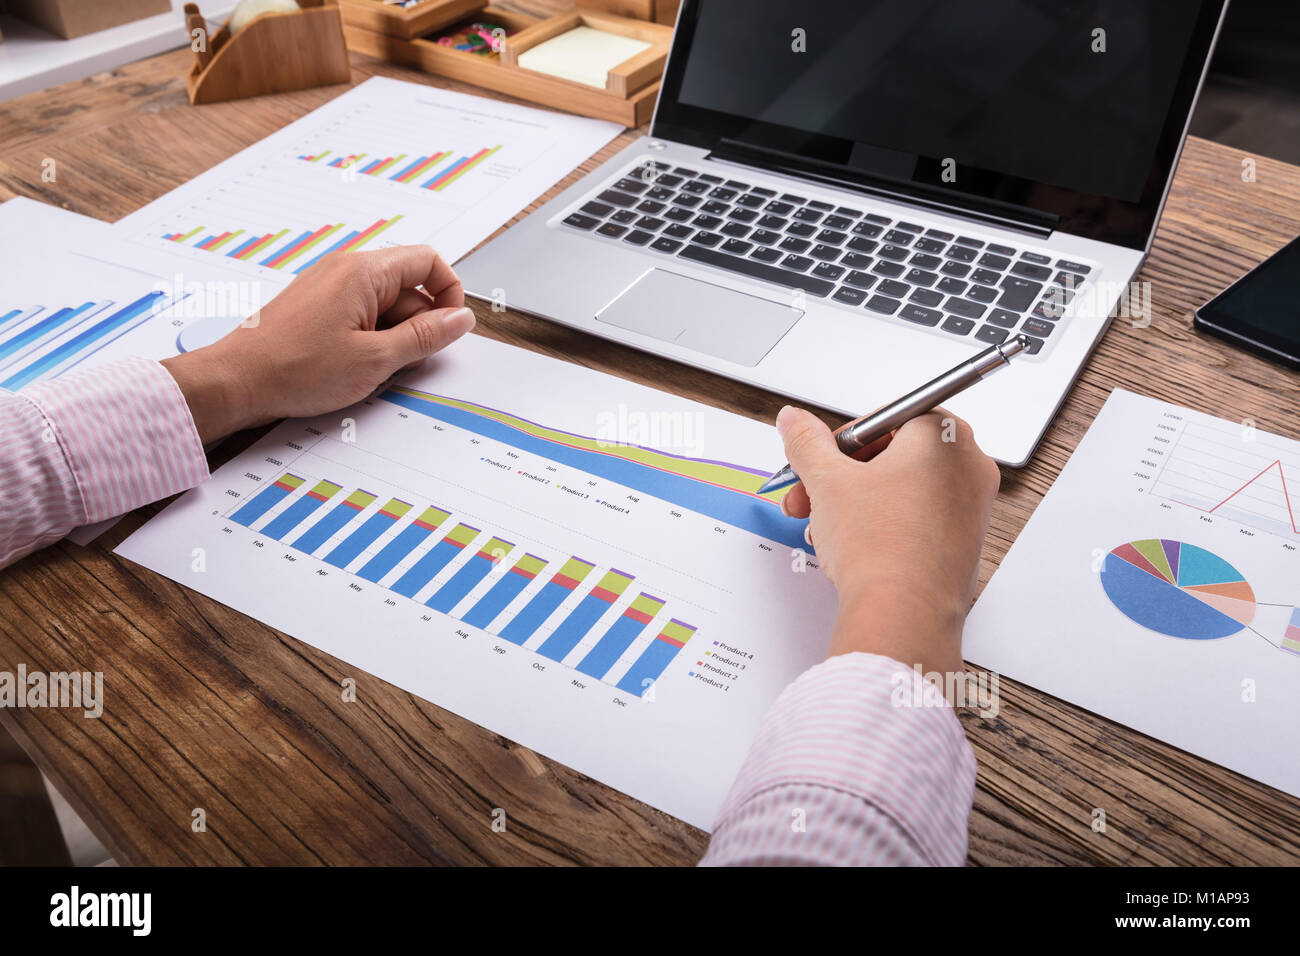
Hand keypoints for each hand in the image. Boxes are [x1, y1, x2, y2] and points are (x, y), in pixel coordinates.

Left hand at [162, 246, 473, 443]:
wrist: (236, 381)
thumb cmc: (295, 369)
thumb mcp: (376, 359)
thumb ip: (425, 337)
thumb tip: (461, 320)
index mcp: (364, 272)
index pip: (428, 262)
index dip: (449, 293)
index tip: (450, 328)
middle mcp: (347, 270)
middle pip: (409, 286)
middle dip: (420, 324)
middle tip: (407, 361)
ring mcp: (331, 287)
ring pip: (386, 305)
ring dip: (394, 337)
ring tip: (373, 369)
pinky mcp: (319, 307)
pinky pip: (363, 315)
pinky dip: (371, 340)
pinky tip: (356, 366)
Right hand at [776, 405, 999, 675]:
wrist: (903, 616)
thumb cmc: (882, 548)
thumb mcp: (827, 481)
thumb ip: (807, 442)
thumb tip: (796, 421)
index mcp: (945, 436)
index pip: (886, 417)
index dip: (843, 441)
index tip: (820, 456)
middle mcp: (968, 467)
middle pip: (892, 454)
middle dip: (841, 476)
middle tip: (810, 493)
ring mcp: (971, 508)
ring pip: (901, 490)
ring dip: (854, 503)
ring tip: (823, 525)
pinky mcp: (963, 544)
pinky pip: (916, 520)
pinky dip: (882, 527)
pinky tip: (850, 547)